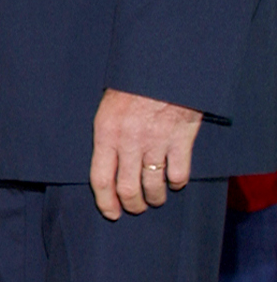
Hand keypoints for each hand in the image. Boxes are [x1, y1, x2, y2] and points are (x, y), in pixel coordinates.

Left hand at [90, 88, 203, 219]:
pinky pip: (179, 174)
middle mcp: (129, 141)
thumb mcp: (107, 109)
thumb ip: (107, 138)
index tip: (111, 213)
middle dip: (132, 205)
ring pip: (154, 187)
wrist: (160, 67)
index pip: (101, 178)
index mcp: (105, 133)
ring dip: (155, 198)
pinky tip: (174, 180)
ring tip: (155, 198)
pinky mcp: (180, 140)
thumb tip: (107, 169)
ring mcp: (156, 142)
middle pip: (128, 189)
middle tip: (136, 207)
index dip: (106, 202)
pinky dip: (177, 183)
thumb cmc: (130, 88)